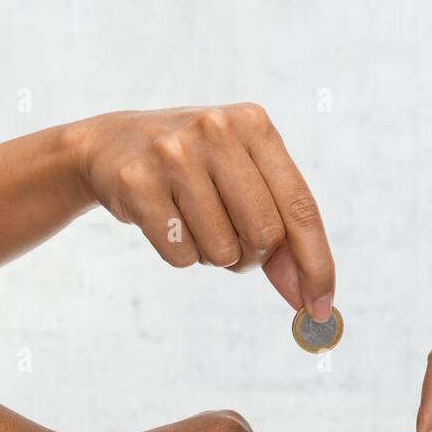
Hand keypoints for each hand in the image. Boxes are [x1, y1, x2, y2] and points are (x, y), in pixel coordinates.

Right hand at [70, 105, 334, 318]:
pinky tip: (166, 221)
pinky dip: (180, 255)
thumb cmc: (196, 172)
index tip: (320, 307)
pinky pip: (181, 256)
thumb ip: (282, 237)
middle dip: (252, 255)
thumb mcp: (244, 183)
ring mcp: (173, 153)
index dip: (315, 264)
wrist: (112, 146)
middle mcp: (216, 130)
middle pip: (264, 236)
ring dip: (213, 255)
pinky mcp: (137, 182)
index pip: (300, 208)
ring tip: (192, 221)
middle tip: (230, 238)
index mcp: (254, 124)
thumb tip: (309, 302)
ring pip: (223, 252)